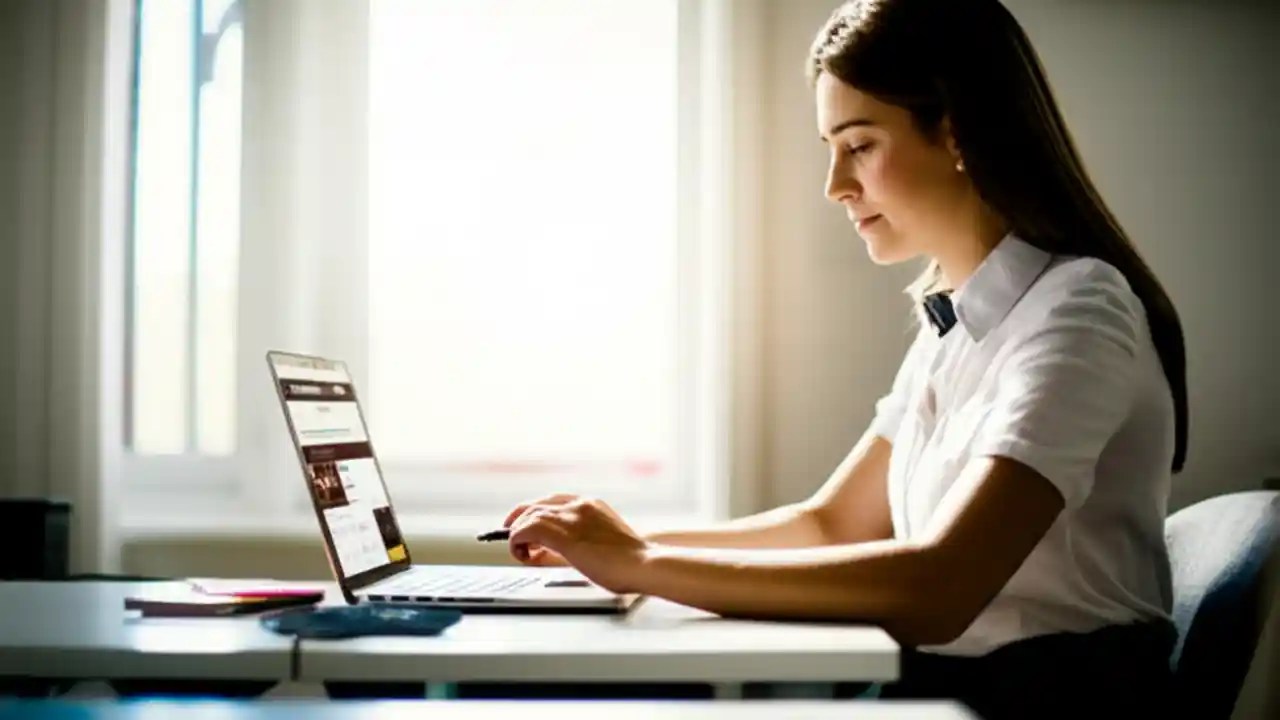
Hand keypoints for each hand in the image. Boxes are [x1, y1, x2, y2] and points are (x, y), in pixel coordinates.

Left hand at [506, 497, 647, 593]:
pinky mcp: (562, 534)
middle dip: (518, 519)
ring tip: (521, 551)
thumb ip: (574, 543)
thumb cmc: (629, 561)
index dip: (535, 513)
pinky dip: (517, 542)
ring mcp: (570, 516)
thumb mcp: (600, 544)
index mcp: (590, 504)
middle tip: (510, 534)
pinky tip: (523, 555)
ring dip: (518, 533)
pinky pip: (525, 530)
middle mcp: (578, 504)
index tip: (527, 525)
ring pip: (528, 515)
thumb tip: (545, 552)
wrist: (642, 564)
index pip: (552, 501)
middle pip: (535, 504)